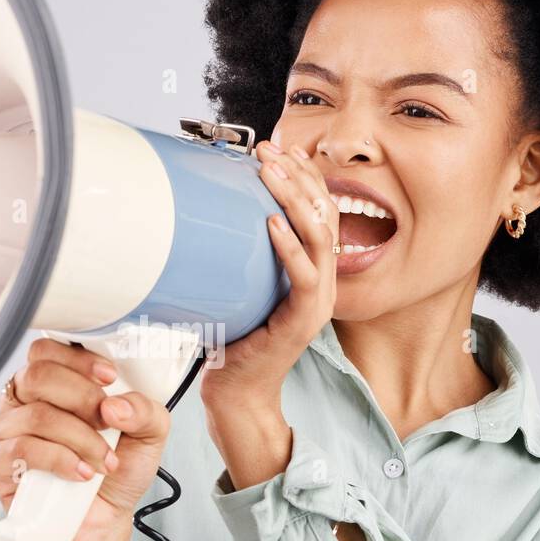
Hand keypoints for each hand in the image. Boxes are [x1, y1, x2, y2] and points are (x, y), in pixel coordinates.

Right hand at [0, 337, 171, 540]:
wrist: (101, 522)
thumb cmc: (114, 471)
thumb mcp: (147, 435)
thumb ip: (145, 410)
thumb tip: (115, 404)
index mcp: (52, 384)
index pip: (47, 350)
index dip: (78, 359)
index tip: (109, 378)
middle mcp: (23, 401)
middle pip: (39, 375)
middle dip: (83, 398)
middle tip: (107, 424)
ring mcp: (5, 430)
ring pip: (37, 415)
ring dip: (81, 439)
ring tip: (103, 462)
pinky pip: (22, 449)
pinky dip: (60, 460)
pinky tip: (81, 474)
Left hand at [200, 138, 338, 413]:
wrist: (236, 392)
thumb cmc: (233, 340)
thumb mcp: (238, 286)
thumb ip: (241, 253)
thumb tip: (212, 209)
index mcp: (314, 271)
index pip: (322, 211)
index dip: (306, 176)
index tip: (281, 148)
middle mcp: (323, 283)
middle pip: (327, 215)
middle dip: (301, 177)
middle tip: (271, 152)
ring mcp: (317, 302)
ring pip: (322, 238)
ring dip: (296, 200)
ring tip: (271, 174)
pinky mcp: (303, 321)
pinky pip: (306, 277)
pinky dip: (290, 247)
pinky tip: (271, 223)